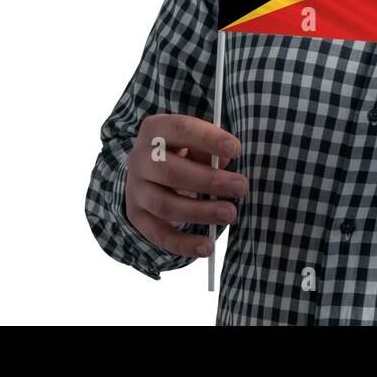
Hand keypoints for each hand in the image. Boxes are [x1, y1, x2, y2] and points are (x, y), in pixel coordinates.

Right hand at [124, 114, 248, 257]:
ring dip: (201, 212)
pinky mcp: (137, 215)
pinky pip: (158, 234)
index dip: (209, 139)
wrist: (149, 167)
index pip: (181, 129)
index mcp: (156, 129)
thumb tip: (226, 160)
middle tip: (241, 186)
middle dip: (210, 181)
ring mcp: (135, 189)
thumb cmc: (184, 150)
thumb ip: (210, 148)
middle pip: (172, 171)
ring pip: (166, 205)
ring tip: (230, 213)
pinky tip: (207, 247)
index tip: (237, 149)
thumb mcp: (196, 140)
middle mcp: (140, 158)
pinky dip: (183, 244)